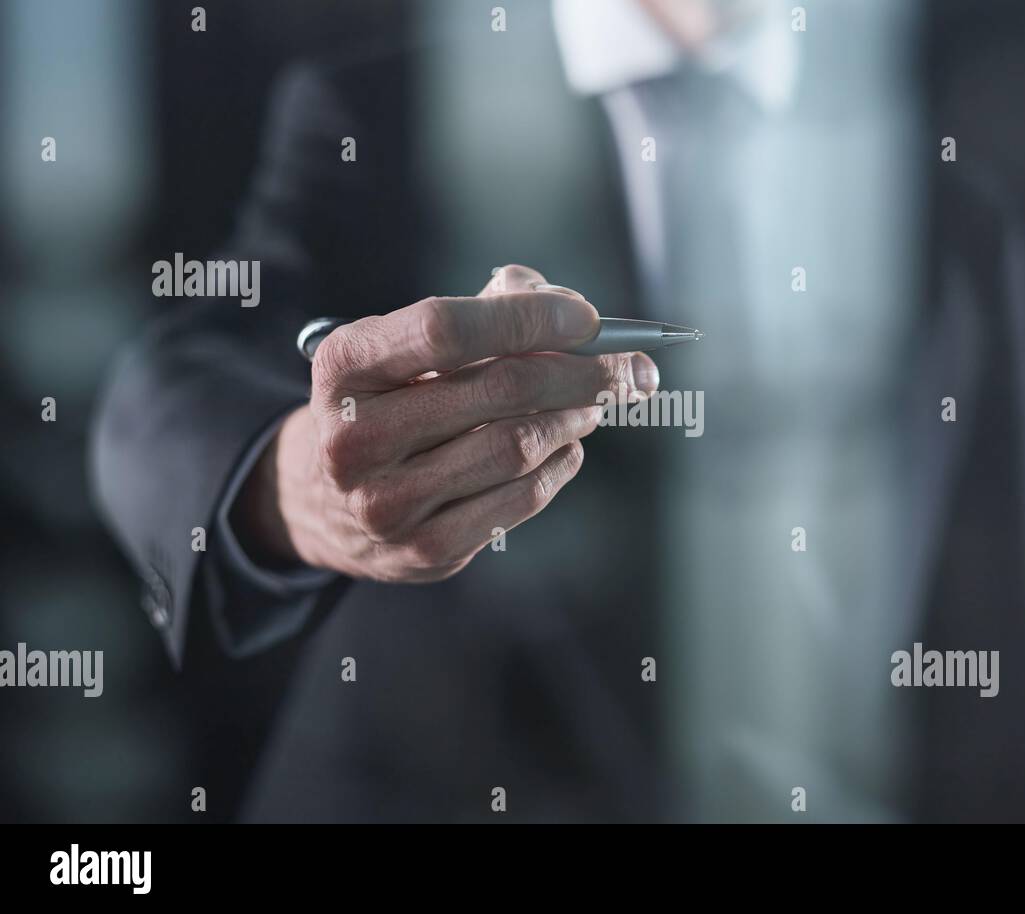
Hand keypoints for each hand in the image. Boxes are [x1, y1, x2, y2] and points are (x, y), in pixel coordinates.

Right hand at [233, 265, 658, 581]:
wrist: (324, 501)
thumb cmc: (386, 403)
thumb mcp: (404, 348)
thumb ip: (482, 314)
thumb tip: (569, 312)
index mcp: (344, 367)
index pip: (446, 329)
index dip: (528, 318)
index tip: (586, 318)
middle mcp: (354, 438)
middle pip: (498, 389)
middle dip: (582, 371)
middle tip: (631, 366)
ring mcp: (387, 504)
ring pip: (517, 446)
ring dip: (576, 416)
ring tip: (597, 401)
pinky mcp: (425, 550)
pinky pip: (520, 498)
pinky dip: (561, 464)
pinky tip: (568, 444)